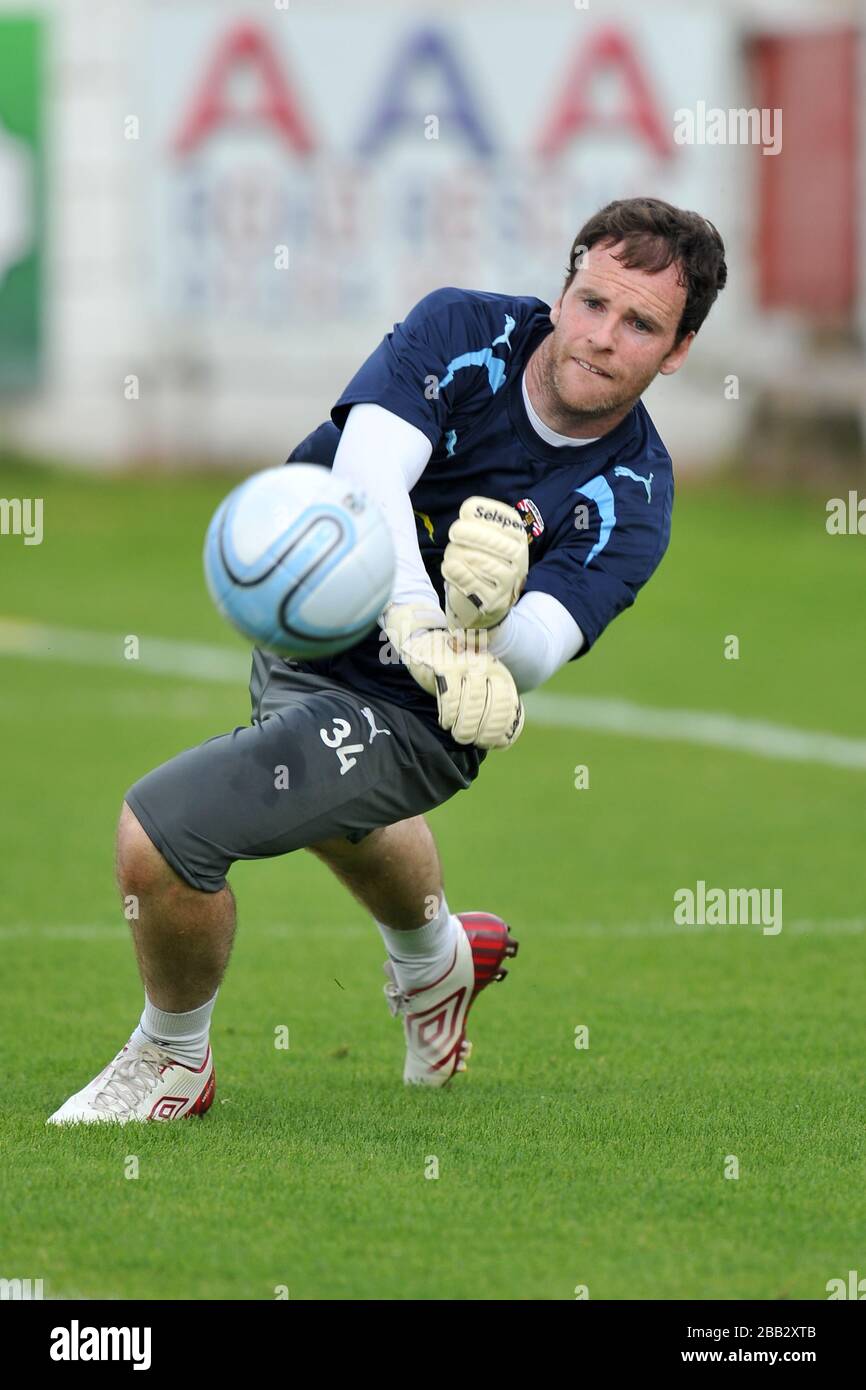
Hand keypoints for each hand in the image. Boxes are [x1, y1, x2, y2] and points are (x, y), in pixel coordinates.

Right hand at [381, 601, 523, 748]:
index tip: (491, 742)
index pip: (508, 703)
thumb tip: (502, 740)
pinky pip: (451, 696)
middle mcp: (486, 666)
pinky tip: (446, 722)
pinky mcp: (445, 665)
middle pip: (493, 704)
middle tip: (472, 741)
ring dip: (467, 725)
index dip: (501, 726)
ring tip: (459, 735)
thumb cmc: (455, 673)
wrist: (427, 641)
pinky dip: (450, 714)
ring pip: (473, 701)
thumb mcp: (479, 684)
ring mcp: (465, 664)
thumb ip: (491, 705)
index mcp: (499, 672)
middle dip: (484, 729)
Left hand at [441, 496, 528, 632]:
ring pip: (480, 561)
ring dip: (459, 554)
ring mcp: (508, 583)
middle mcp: (519, 560)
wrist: (483, 607)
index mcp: (518, 540)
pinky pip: (472, 582)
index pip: (507, 521)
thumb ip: (479, 523)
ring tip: (451, 555)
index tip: (466, 511)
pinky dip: (458, 572)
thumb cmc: (479, 565)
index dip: (485, 512)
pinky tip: (450, 567)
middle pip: (495, 541)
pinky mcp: (493, 602)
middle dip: (471, 533)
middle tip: (454, 531)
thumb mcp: (484, 541)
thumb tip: (469, 509)